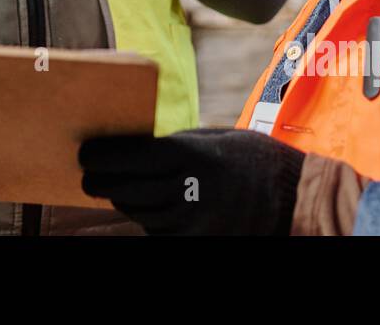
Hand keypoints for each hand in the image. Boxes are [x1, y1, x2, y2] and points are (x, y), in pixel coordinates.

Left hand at [79, 128, 305, 234]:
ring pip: (140, 213)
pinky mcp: (199, 241)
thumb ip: (173, 144)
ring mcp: (193, 221)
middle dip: (103, 182)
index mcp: (191, 155)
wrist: (294, 197)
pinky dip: (151, 222)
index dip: (102, 157)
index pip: (131, 157)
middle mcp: (189, 189)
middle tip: (90, 177)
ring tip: (120, 190)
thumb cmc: (252, 158)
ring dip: (126, 201)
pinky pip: (159, 234)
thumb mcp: (212, 138)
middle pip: (128, 188)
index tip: (84, 155)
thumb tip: (131, 146)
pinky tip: (151, 210)